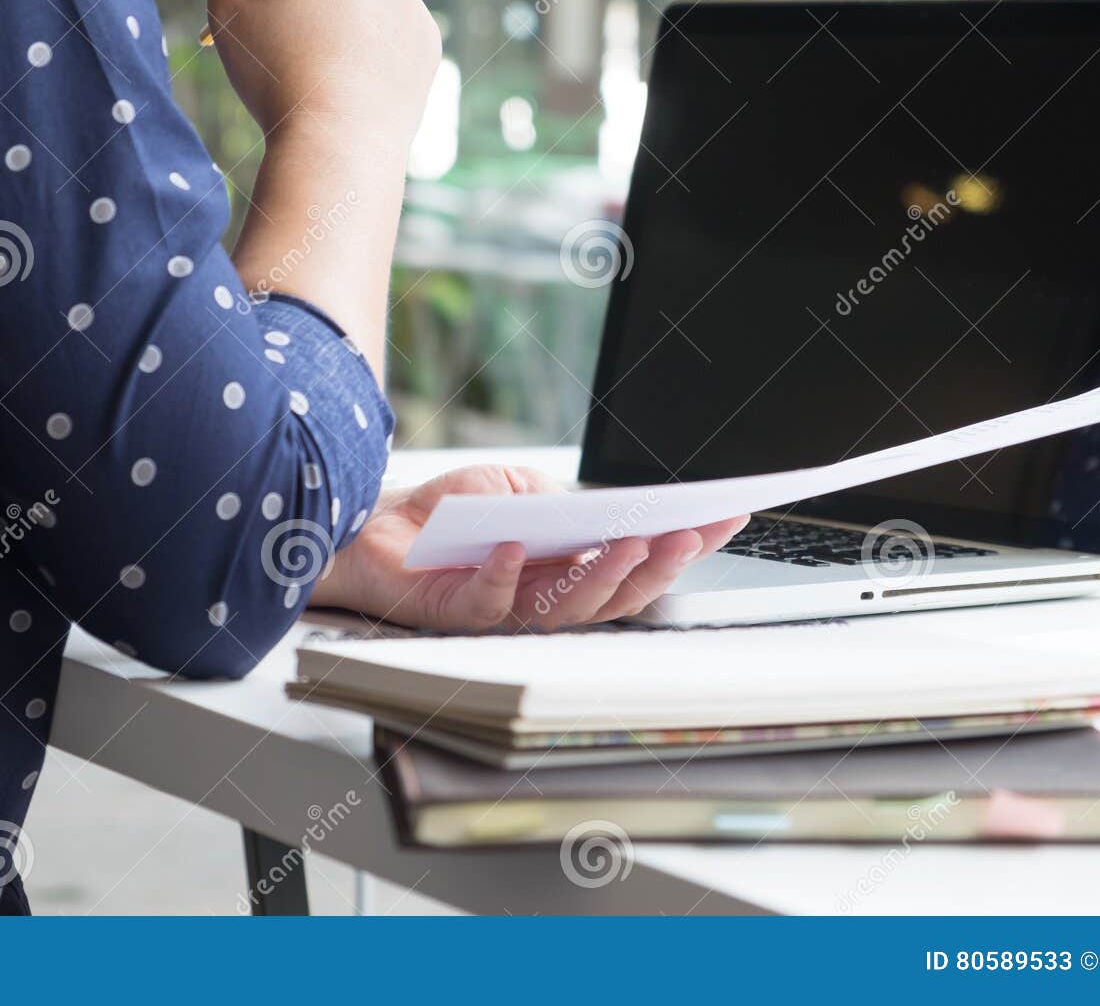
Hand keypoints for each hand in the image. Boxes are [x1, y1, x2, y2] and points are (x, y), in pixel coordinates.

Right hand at [191, 0, 441, 145]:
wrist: (340, 148)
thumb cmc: (275, 78)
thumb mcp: (227, 9)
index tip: (256, 17)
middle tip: (286, 46)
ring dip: (334, 13)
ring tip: (319, 65)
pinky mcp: (425, 35)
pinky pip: (387, 25)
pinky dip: (369, 42)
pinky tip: (351, 76)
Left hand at [310, 465, 750, 633]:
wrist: (371, 529)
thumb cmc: (447, 511)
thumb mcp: (513, 486)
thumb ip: (556, 497)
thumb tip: (595, 509)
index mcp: (567, 565)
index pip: (637, 562)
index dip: (685, 547)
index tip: (728, 519)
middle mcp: (544, 596)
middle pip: (615, 597)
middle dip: (656, 566)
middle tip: (683, 535)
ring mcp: (506, 611)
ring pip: (565, 609)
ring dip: (598, 575)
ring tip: (624, 540)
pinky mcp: (458, 614)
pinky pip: (490, 603)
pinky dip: (505, 573)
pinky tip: (517, 544)